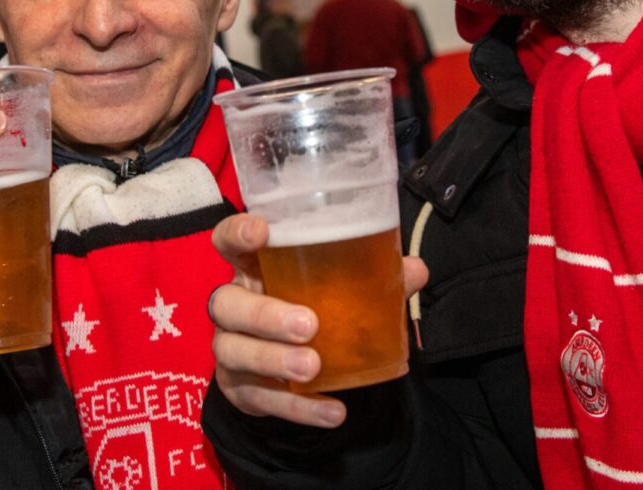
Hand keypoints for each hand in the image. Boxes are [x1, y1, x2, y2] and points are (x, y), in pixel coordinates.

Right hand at [208, 213, 428, 427]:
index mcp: (253, 268)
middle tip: (308, 325)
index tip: (260, 231)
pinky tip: (332, 411)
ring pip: (236, 352)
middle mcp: (232, 305)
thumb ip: (372, 277)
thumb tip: (415, 270)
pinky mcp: (239, 390)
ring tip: (312, 368)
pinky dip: (299, 408)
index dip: (236, 233)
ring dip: (274, 360)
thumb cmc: (306, 307)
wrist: (284, 368)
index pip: (227, 241)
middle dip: (265, 314)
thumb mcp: (333, 289)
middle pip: (227, 304)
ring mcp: (230, 348)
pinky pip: (263, 399)